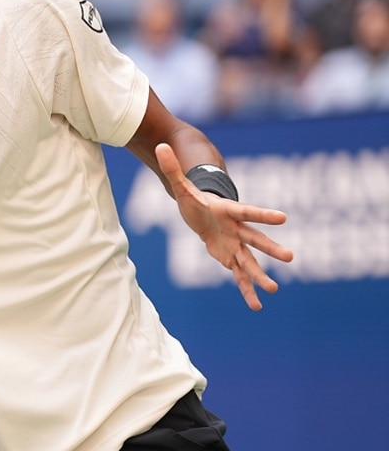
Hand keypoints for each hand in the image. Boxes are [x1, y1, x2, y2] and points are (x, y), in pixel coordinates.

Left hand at [155, 143, 293, 309]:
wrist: (203, 213)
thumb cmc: (195, 198)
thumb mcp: (181, 186)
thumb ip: (173, 168)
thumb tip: (161, 145)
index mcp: (228, 211)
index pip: (247, 212)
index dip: (264, 215)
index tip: (284, 217)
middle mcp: (237, 230)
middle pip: (255, 239)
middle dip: (270, 249)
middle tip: (290, 257)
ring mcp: (236, 245)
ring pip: (250, 262)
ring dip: (260, 276)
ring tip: (273, 290)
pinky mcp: (230, 258)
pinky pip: (239, 276)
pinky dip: (246, 290)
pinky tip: (256, 306)